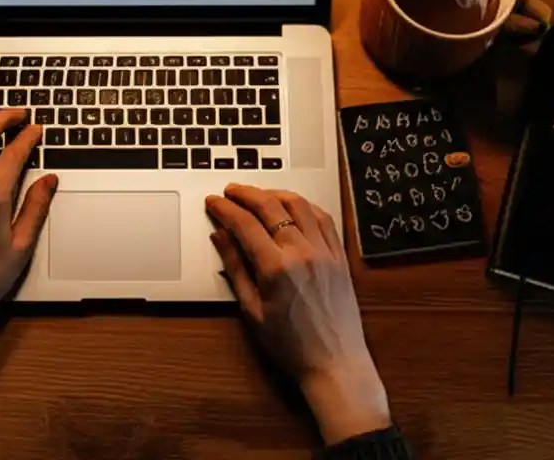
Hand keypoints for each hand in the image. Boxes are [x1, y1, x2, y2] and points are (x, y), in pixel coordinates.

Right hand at [206, 184, 389, 444]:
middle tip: (230, 191)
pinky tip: (292, 206)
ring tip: (259, 194)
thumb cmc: (290, 345)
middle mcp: (303, 252)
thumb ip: (235, 268)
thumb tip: (220, 236)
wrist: (334, 363)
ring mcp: (325, 251)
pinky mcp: (340, 256)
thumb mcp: (252, 310)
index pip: (245, 224)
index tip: (213, 202)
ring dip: (275, 193)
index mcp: (276, 267)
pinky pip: (324, 218)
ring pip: (299, 205)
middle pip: (271, 206)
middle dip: (246, 194)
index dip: (225, 208)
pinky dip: (305, 205)